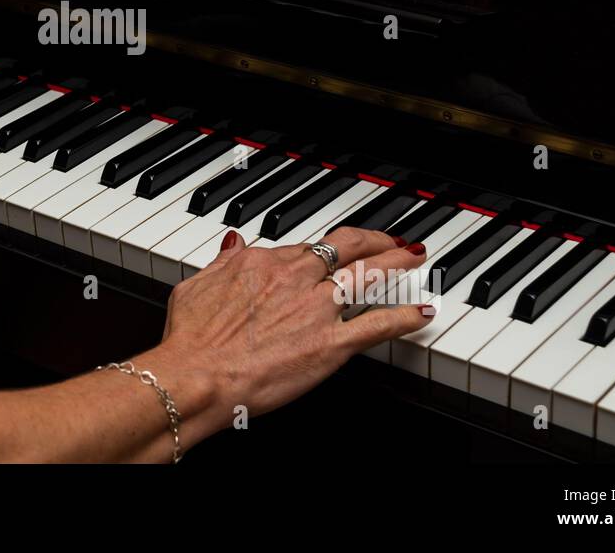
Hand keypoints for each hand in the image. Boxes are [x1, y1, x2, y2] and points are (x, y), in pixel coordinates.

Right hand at [152, 226, 433, 438]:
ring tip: (416, 258)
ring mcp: (316, 309)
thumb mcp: (196, 284)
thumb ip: (221, 261)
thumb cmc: (190, 339)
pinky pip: (378, 324)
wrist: (196, 374)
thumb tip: (232, 243)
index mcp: (264, 262)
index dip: (327, 248)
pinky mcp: (330, 344)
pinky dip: (406, 316)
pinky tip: (424, 311)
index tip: (336, 250)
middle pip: (347, 248)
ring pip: (368, 276)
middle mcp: (296, 278)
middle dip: (375, 240)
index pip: (306, 247)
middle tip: (392, 240)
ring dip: (397, 264)